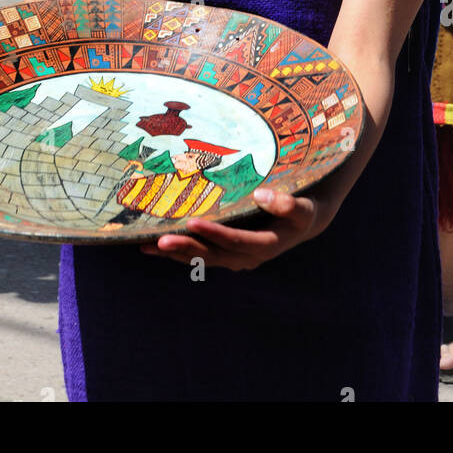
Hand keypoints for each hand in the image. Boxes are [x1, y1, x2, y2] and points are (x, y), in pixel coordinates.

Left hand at [139, 184, 334, 270]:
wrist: (303, 220)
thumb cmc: (304, 208)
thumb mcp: (303, 207)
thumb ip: (287, 203)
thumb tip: (261, 194)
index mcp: (265, 244)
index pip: (235, 240)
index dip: (214, 233)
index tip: (192, 221)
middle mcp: (247, 256)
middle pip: (212, 254)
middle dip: (186, 247)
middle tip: (159, 242)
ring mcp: (235, 257)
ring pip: (202, 258)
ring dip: (176, 253)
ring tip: (148, 247)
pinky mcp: (227, 253)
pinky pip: (201, 255)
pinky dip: (179, 252)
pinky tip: (155, 248)